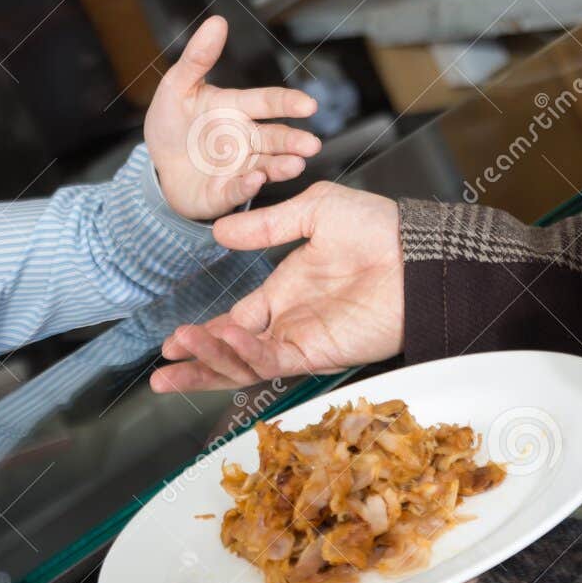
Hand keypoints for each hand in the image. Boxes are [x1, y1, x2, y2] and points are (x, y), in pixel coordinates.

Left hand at [145, 15, 321, 220]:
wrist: (155, 164)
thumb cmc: (171, 124)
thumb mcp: (177, 86)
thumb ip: (197, 57)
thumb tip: (217, 22)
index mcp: (236, 109)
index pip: (267, 102)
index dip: (288, 103)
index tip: (309, 104)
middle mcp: (244, 138)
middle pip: (275, 138)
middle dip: (294, 141)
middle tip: (311, 144)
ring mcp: (238, 167)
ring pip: (266, 166)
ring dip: (282, 166)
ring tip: (295, 165)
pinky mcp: (224, 192)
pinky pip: (237, 190)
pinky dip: (247, 186)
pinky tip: (255, 180)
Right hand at [150, 181, 403, 392]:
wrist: (418, 253)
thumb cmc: (379, 230)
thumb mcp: (314, 212)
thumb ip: (265, 228)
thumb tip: (220, 232)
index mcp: (284, 293)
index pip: (233, 322)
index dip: (203, 335)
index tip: (173, 341)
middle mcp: (289, 322)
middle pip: (230, 354)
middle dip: (195, 364)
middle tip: (162, 370)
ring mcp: (302, 340)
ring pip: (243, 364)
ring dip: (210, 360)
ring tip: (180, 350)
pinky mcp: (317, 352)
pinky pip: (270, 360)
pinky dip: (242, 352)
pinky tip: (223, 335)